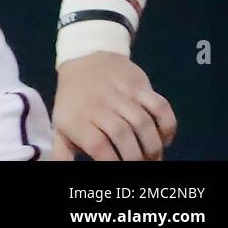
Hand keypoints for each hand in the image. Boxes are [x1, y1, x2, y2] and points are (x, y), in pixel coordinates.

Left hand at [51, 52, 176, 159]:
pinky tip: (164, 139)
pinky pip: (160, 106)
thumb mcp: (60, 126)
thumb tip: (60, 170)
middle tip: (142, 166)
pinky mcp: (139, 84)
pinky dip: (167, 126)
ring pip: (143, 122)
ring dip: (153, 146)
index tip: (119, 169)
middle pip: (123, 135)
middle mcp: (99, 105)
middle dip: (136, 157)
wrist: (85, 57)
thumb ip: (62, 154)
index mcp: (77, 119)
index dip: (112, 162)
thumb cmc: (73, 101)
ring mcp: (120, 93)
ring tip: (153, 157)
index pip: (98, 145)